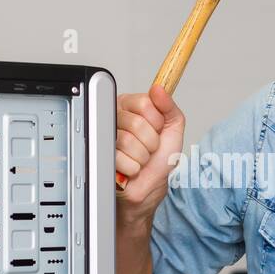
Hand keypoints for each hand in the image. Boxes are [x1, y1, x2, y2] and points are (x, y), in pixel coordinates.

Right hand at [116, 84, 184, 222]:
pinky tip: (131, 167)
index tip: (158, 129)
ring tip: (141, 158)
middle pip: (136, 123)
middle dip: (151, 141)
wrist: (150, 185)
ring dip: (143, 156)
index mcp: (131, 107)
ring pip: (128, 141)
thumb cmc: (160, 157)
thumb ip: (169, 106)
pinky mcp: (101, 155)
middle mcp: (116, 118)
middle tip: (150, 148)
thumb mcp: (173, 128)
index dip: (157, 121)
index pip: (144, 103)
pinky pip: (121, 158)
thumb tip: (159, 88)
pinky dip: (133, 167)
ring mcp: (107, 136)